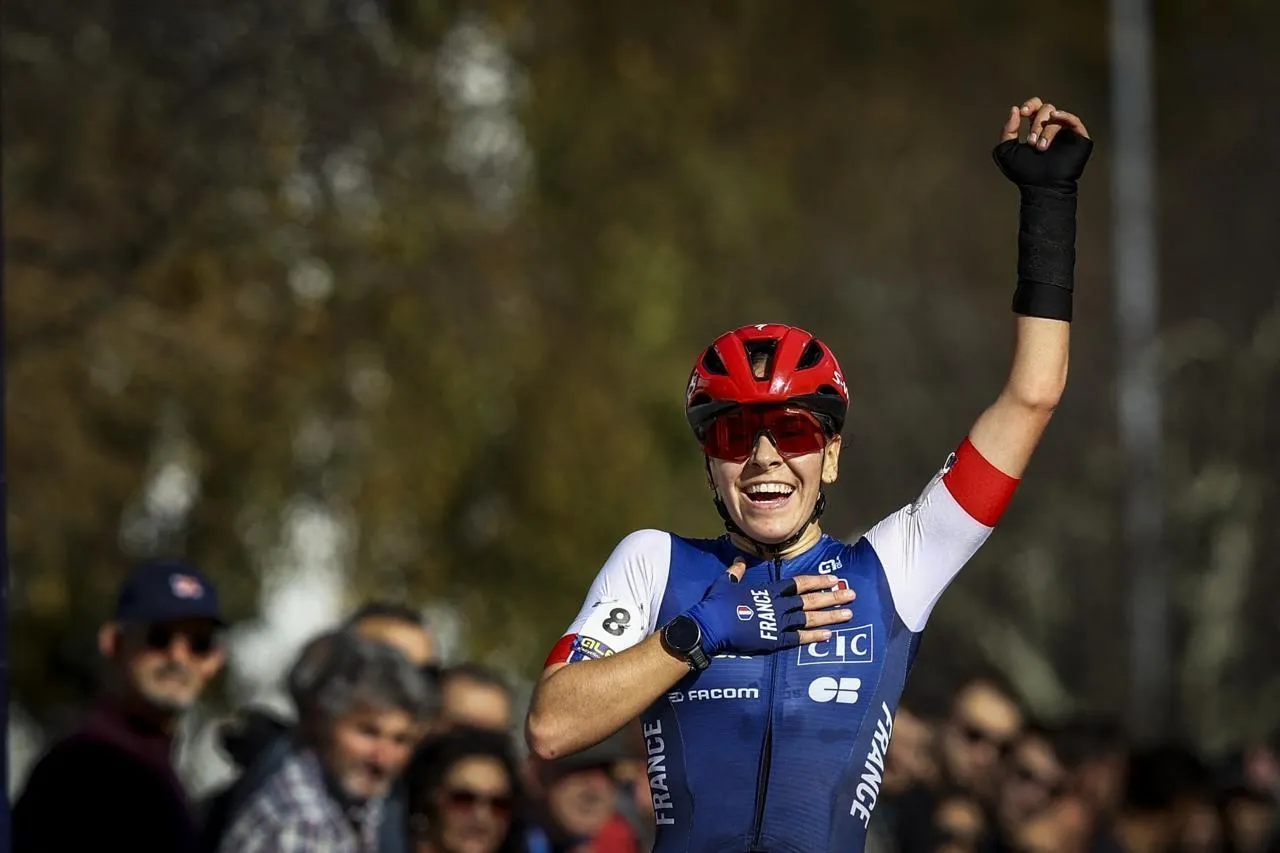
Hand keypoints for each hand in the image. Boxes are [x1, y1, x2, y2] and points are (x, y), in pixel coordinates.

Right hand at [684, 558, 854, 655]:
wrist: (711, 625)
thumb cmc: (717, 603)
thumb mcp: (725, 582)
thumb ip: (736, 571)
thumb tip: (739, 560)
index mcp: (768, 590)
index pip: (798, 584)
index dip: (817, 582)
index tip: (833, 580)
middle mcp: (778, 605)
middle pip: (810, 600)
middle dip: (832, 597)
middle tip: (852, 595)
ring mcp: (777, 622)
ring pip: (809, 618)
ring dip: (830, 616)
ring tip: (848, 614)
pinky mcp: (774, 640)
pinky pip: (798, 639)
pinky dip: (814, 637)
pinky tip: (829, 636)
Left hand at [993, 96, 1092, 191]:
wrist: (1041, 188)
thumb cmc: (1024, 173)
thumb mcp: (1006, 150)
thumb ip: (1007, 130)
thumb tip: (1015, 109)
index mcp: (1036, 127)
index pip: (1035, 106)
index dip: (1029, 105)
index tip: (1022, 112)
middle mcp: (1051, 127)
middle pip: (1045, 108)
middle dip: (1036, 124)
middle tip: (1031, 143)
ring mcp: (1065, 131)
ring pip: (1056, 117)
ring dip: (1046, 130)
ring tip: (1040, 148)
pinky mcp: (1078, 137)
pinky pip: (1074, 120)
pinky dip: (1065, 116)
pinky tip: (1055, 117)